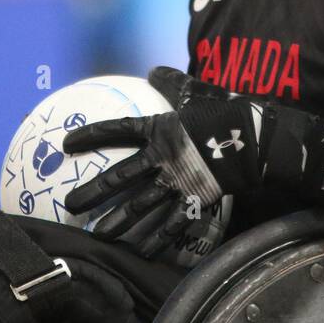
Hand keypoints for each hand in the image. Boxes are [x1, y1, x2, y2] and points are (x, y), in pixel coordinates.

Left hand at [62, 67, 268, 256]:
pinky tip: (141, 252)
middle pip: (120, 177)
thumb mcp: (196, 92)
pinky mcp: (196, 200)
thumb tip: (154, 69)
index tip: (66, 144)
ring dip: (117, 222)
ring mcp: (178, 182)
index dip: (91, 136)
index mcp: (160, 129)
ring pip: (140, 206)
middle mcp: (163, 158)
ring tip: (98, 235)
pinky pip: (172, 224)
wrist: (257, 140)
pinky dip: (156, 239)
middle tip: (69, 205)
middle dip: (93, 192)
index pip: (118, 130)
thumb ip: (173, 83)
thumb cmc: (226, 112)